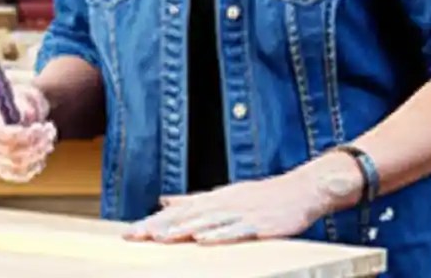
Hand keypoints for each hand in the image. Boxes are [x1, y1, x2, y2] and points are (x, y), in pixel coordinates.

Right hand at [0, 83, 56, 182]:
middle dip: (35, 143)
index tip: (39, 127)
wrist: (21, 112)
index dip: (20, 134)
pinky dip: (35, 165)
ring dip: (39, 153)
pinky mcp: (3, 171)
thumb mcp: (24, 96)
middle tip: (50, 132)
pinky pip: (20, 175)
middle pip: (8, 153)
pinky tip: (41, 152)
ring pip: (18, 165)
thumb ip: (24, 105)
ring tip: (48, 138)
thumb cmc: (21, 101)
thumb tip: (28, 116)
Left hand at [123, 158, 359, 244]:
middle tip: (134, 236)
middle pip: (185, 217)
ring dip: (182, 229)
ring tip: (160, 237)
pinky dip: (219, 234)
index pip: (176, 212)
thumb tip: (164, 200)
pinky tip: (203, 240)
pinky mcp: (259, 223)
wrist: (301, 190)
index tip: (129, 232)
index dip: (152, 222)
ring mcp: (241, 212)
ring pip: (206, 222)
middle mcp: (222, 203)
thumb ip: (193, 201)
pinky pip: (237, 230)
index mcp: (212, 199)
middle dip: (158, 227)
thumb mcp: (224, 195)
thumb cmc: (261, 196)